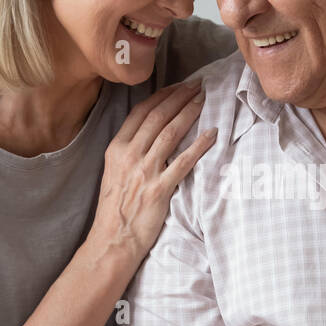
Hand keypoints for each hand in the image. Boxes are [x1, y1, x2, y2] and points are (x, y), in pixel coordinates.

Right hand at [88, 81, 217, 263]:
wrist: (112, 241)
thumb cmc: (115, 210)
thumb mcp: (114, 173)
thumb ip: (129, 152)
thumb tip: (150, 135)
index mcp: (116, 149)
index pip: (141, 112)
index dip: (162, 95)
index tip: (178, 85)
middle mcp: (129, 155)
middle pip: (158, 116)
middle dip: (180, 96)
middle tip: (198, 84)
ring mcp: (145, 171)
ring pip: (171, 132)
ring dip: (190, 112)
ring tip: (204, 99)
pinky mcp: (160, 189)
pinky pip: (184, 162)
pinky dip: (199, 145)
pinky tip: (213, 134)